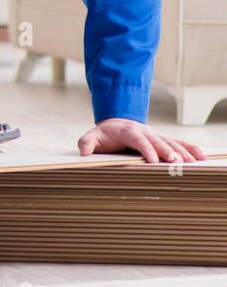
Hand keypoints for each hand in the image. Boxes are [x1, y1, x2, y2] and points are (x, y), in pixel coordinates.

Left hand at [78, 118, 206, 163]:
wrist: (116, 123)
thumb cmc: (105, 135)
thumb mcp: (92, 137)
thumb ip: (86, 143)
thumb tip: (84, 153)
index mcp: (128, 131)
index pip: (138, 140)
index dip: (146, 149)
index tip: (153, 160)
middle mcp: (145, 132)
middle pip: (158, 141)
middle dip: (167, 151)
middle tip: (176, 163)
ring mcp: (156, 135)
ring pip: (172, 142)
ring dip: (182, 152)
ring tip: (193, 163)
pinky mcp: (164, 139)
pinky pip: (180, 143)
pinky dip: (191, 149)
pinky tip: (201, 158)